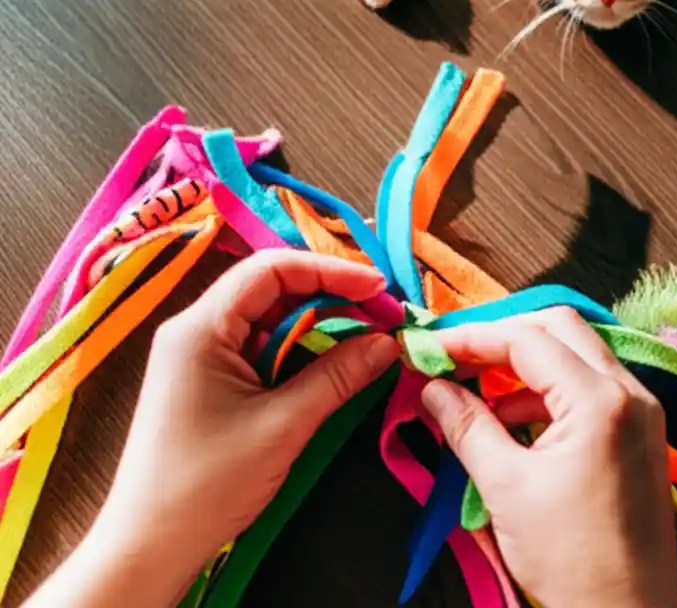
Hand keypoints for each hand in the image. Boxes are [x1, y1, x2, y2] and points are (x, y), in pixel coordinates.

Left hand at [27, 250, 399, 606]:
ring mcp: (202, 357)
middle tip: (385, 316)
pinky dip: (304, 352)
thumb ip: (337, 377)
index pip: (271, 270)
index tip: (381, 289)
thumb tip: (388, 342)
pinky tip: (338, 364)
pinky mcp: (212, 382)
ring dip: (322, 326)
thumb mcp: (283, 425)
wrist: (151, 544)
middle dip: (332, 296)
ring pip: (272, 321)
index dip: (331, 271)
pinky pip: (264, 350)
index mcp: (201, 328)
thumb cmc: (208, 482)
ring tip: (370, 338)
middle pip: (273, 289)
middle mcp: (197, 330)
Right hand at [421, 308, 676, 607]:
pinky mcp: (641, 436)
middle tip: (456, 357)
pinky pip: (593, 391)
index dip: (474, 336)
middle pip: (561, 330)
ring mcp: (643, 414)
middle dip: (504, 337)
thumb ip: (467, 426)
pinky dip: (550, 396)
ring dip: (527, 367)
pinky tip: (512, 426)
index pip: (530, 338)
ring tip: (475, 400)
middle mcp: (632, 394)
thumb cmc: (571, 559)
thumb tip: (433, 387)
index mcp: (601, 401)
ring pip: (579, 357)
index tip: (432, 347)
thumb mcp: (506, 487)